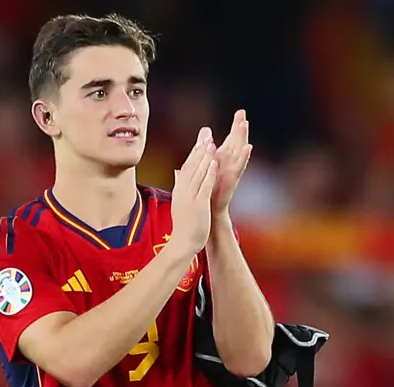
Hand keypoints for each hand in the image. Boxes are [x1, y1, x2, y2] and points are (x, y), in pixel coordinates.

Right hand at [169, 127, 217, 256]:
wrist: (181, 244)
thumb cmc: (184, 226)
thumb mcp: (181, 203)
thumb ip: (182, 188)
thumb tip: (178, 175)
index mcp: (180, 190)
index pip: (187, 167)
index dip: (195, 153)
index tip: (202, 140)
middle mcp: (183, 191)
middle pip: (191, 166)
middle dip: (199, 149)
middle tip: (207, 134)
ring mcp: (189, 197)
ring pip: (198, 173)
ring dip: (204, 157)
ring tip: (211, 142)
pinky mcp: (198, 205)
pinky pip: (204, 186)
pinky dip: (209, 174)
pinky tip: (215, 163)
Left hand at [211, 110, 252, 214]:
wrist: (209, 210)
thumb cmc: (208, 189)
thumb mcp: (205, 165)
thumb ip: (205, 150)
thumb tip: (204, 134)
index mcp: (223, 159)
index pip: (232, 139)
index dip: (236, 126)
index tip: (240, 112)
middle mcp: (230, 163)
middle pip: (237, 141)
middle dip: (240, 128)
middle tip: (243, 114)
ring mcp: (232, 170)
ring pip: (239, 151)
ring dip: (243, 137)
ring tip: (245, 124)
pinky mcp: (233, 179)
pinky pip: (240, 166)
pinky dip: (244, 157)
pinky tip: (248, 148)